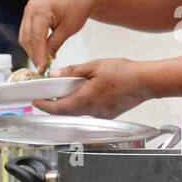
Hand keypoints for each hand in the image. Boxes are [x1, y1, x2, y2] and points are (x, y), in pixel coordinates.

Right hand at [18, 0, 99, 72]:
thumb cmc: (77, 9)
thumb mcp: (68, 30)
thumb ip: (54, 45)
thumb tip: (45, 61)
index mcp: (41, 10)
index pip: (36, 38)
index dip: (38, 56)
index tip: (42, 69)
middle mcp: (31, 8)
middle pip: (28, 38)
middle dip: (35, 55)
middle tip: (43, 68)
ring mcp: (29, 10)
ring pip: (25, 37)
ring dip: (33, 50)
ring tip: (43, 62)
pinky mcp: (30, 14)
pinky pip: (27, 32)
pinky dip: (33, 43)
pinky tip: (42, 52)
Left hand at [33, 59, 149, 119]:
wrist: (146, 82)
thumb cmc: (124, 73)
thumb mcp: (94, 66)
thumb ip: (73, 71)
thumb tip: (56, 74)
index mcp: (84, 99)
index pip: (58, 108)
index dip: (44, 106)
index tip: (36, 102)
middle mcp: (91, 111)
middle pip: (67, 112)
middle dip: (55, 105)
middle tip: (48, 97)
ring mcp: (101, 115)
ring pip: (79, 112)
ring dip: (70, 104)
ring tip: (68, 91)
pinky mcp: (109, 115)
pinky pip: (91, 112)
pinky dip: (84, 104)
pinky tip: (87, 93)